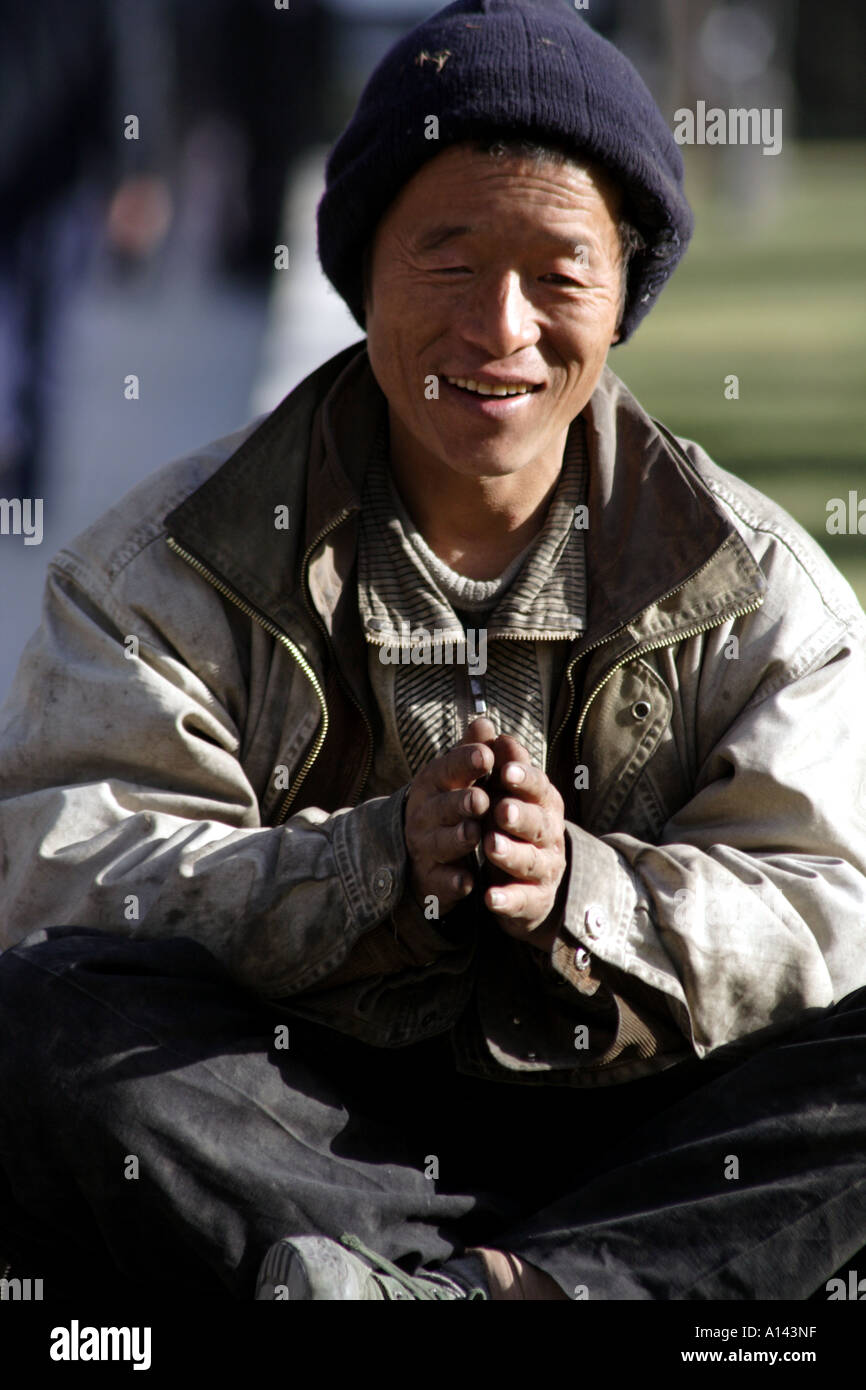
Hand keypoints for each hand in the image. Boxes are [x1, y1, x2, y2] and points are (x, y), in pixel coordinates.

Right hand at [404, 717, 496, 916]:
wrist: (416, 852)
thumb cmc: (446, 804)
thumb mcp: (455, 777)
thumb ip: (471, 751)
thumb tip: (485, 722)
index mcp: (433, 784)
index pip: (446, 768)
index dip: (465, 761)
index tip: (487, 755)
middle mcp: (425, 815)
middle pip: (442, 807)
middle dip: (461, 803)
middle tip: (482, 799)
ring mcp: (425, 848)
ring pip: (440, 843)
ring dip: (457, 838)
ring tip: (474, 833)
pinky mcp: (431, 879)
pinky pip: (440, 881)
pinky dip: (452, 881)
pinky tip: (466, 881)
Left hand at [480, 734, 566, 948]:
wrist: (534, 881)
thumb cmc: (516, 825)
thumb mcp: (508, 792)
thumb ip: (499, 762)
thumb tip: (486, 726)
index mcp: (543, 804)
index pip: (538, 787)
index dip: (524, 779)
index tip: (505, 769)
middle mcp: (548, 835)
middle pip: (539, 824)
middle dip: (520, 816)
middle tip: (500, 809)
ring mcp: (543, 869)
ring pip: (530, 862)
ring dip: (511, 854)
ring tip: (491, 847)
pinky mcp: (532, 900)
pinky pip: (521, 900)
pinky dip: (507, 899)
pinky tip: (489, 898)